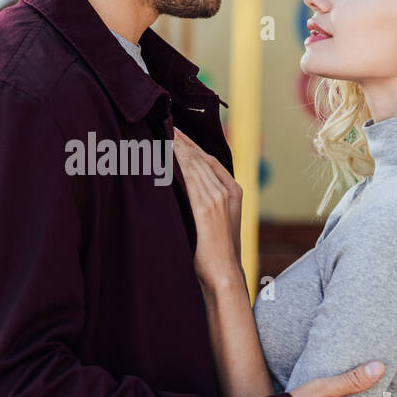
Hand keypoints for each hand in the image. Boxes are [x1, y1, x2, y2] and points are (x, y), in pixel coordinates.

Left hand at [172, 127, 242, 285]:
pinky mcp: (206, 207)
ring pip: (194, 163)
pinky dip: (178, 162)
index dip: (192, 144)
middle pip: (200, 157)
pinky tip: (166, 153)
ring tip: (162, 132)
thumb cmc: (214, 251)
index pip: (209, 159)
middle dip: (183, 140)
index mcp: (233, 191)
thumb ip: (203, 203)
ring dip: (178, 147)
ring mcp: (217, 197)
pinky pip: (190, 177)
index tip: (176, 131)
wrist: (224, 272)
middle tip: (165, 124)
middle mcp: (227, 190)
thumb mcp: (213, 221)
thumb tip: (180, 189)